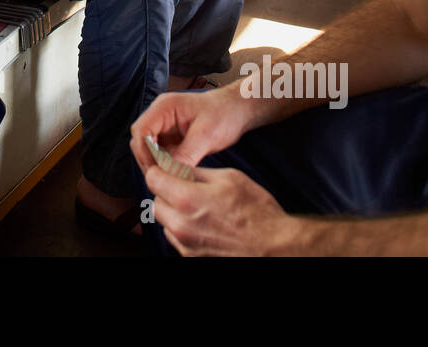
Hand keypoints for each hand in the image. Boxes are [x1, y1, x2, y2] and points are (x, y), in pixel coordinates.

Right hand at [130, 85, 249, 174]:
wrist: (238, 110)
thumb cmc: (225, 114)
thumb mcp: (207, 135)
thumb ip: (187, 154)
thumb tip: (171, 175)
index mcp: (164, 107)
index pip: (141, 131)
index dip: (145, 152)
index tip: (158, 170)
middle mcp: (160, 116)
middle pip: (140, 141)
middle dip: (149, 161)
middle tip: (163, 180)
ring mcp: (164, 127)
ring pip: (148, 150)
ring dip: (156, 165)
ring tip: (170, 180)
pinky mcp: (171, 138)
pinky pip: (161, 154)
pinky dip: (165, 166)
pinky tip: (176, 175)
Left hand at [146, 165, 296, 255]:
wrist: (275, 247)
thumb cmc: (257, 212)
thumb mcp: (229, 178)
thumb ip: (197, 173)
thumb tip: (178, 169)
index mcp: (187, 199)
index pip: (152, 179)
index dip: (159, 171)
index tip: (166, 170)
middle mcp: (180, 225)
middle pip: (155, 202)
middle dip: (166, 193)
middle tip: (185, 189)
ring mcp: (185, 245)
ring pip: (165, 222)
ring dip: (174, 213)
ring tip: (199, 209)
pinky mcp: (191, 258)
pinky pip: (176, 239)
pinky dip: (183, 230)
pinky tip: (204, 225)